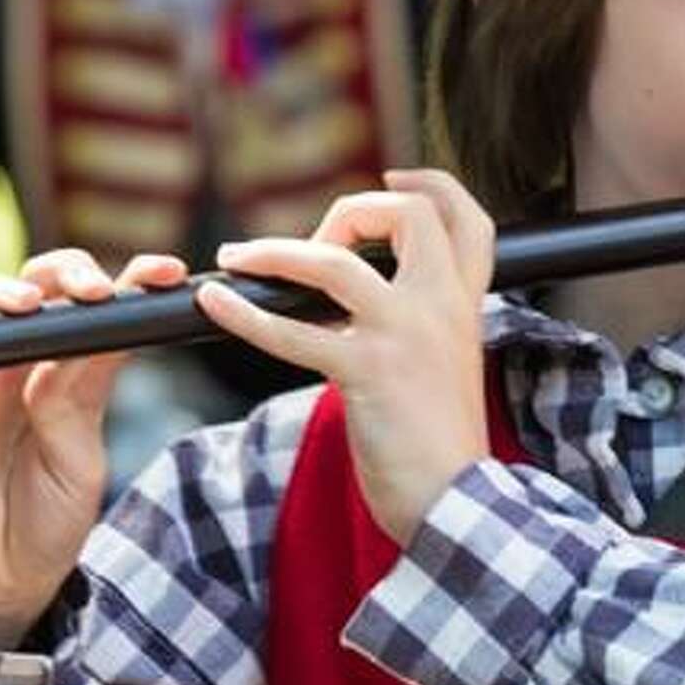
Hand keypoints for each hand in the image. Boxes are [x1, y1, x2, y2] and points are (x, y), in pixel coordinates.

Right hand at [0, 247, 184, 648]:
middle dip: (69, 274)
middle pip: (41, 288)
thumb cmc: (47, 521)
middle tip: (96, 292)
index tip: (165, 274)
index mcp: (69, 376)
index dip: (129, 284)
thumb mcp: (79, 462)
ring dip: (5, 292)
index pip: (98, 314)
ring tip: (31, 304)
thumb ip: (77, 401)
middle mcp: (23, 365)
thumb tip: (86, 337)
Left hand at [195, 168, 492, 545]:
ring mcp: (403, 336)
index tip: (392, 180)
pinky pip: (293, 331)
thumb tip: (366, 306)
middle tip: (316, 244)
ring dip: (274, 252)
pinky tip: (214, 305)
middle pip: (406, 213)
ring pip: (333, 262)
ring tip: (237, 259)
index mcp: (465, 308)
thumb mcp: (449, 370)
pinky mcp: (366, 373)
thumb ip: (423, 328)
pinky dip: (244, 314)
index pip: (470, 219)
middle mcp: (440, 309)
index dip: (431, 185)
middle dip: (351, 210)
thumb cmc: (444, 450)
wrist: (455, 504)